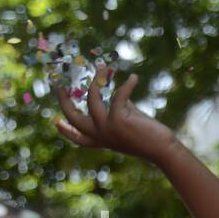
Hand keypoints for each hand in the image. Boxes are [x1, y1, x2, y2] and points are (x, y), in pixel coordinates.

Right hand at [54, 72, 180, 163]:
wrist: (164, 150)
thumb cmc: (150, 137)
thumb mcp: (127, 122)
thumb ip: (117, 109)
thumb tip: (114, 90)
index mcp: (102, 140)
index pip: (79, 139)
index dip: (65, 131)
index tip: (55, 121)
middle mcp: (101, 135)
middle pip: (74, 119)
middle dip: (64, 100)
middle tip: (59, 86)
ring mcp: (107, 128)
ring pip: (92, 99)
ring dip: (97, 80)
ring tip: (104, 67)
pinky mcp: (118, 120)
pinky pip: (117, 95)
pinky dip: (127, 85)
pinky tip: (134, 78)